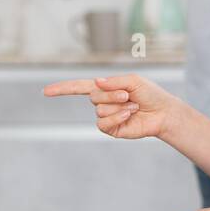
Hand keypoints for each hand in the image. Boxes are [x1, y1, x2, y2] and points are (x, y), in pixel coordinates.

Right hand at [42, 73, 183, 139]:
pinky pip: (104, 123)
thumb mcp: (132, 80)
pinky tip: (129, 115)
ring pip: (99, 109)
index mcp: (104, 88)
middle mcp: (102, 102)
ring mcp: (106, 117)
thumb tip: (96, 83)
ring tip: (132, 106)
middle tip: (128, 96)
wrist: (163, 113)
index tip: (46, 91)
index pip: (79, 87)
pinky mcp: (112, 130)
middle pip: (93, 96)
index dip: (62, 89)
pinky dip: (117, 117)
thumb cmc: (150, 94)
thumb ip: (113, 81)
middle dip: (112, 94)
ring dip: (117, 106)